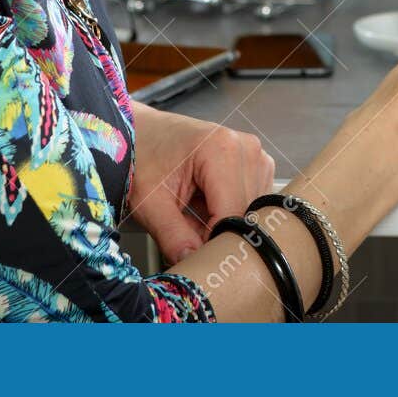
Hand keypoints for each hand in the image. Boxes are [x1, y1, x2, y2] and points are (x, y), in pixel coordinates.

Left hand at [126, 102, 274, 262]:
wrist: (142, 133)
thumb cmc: (143, 157)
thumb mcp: (150, 202)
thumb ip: (173, 236)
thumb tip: (193, 262)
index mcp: (222, 150)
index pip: (234, 213)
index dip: (215, 242)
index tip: (196, 258)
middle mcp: (246, 148)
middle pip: (245, 213)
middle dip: (217, 234)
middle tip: (186, 235)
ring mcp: (254, 153)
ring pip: (252, 211)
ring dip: (225, 223)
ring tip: (193, 214)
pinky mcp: (255, 162)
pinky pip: (252, 201)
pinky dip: (229, 211)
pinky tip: (206, 204)